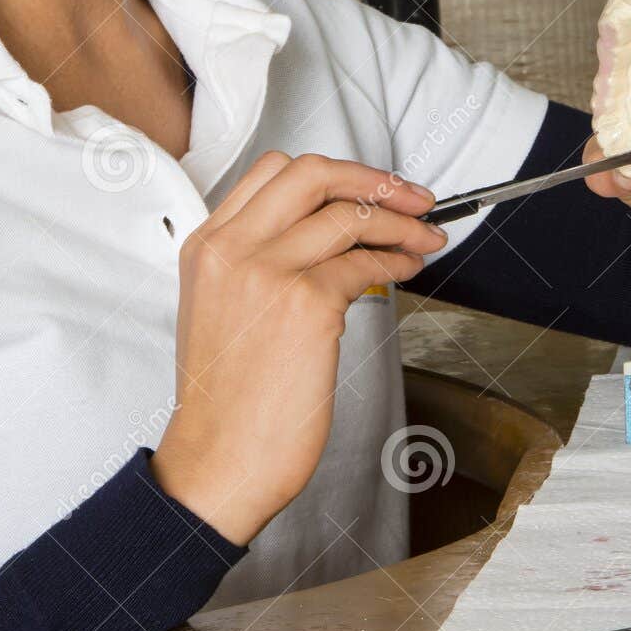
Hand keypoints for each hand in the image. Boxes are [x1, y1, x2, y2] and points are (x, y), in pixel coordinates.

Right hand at [150, 152, 444, 544]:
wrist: (219, 460)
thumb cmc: (226, 400)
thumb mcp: (220, 308)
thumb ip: (255, 261)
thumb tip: (326, 236)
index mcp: (207, 245)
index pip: (273, 171)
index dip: (334, 173)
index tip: (366, 186)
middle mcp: (233, 249)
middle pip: (313, 174)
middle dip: (374, 179)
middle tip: (411, 196)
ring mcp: (268, 272)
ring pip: (348, 214)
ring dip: (400, 223)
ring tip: (422, 239)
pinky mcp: (306, 305)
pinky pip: (364, 263)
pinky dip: (395, 261)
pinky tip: (404, 271)